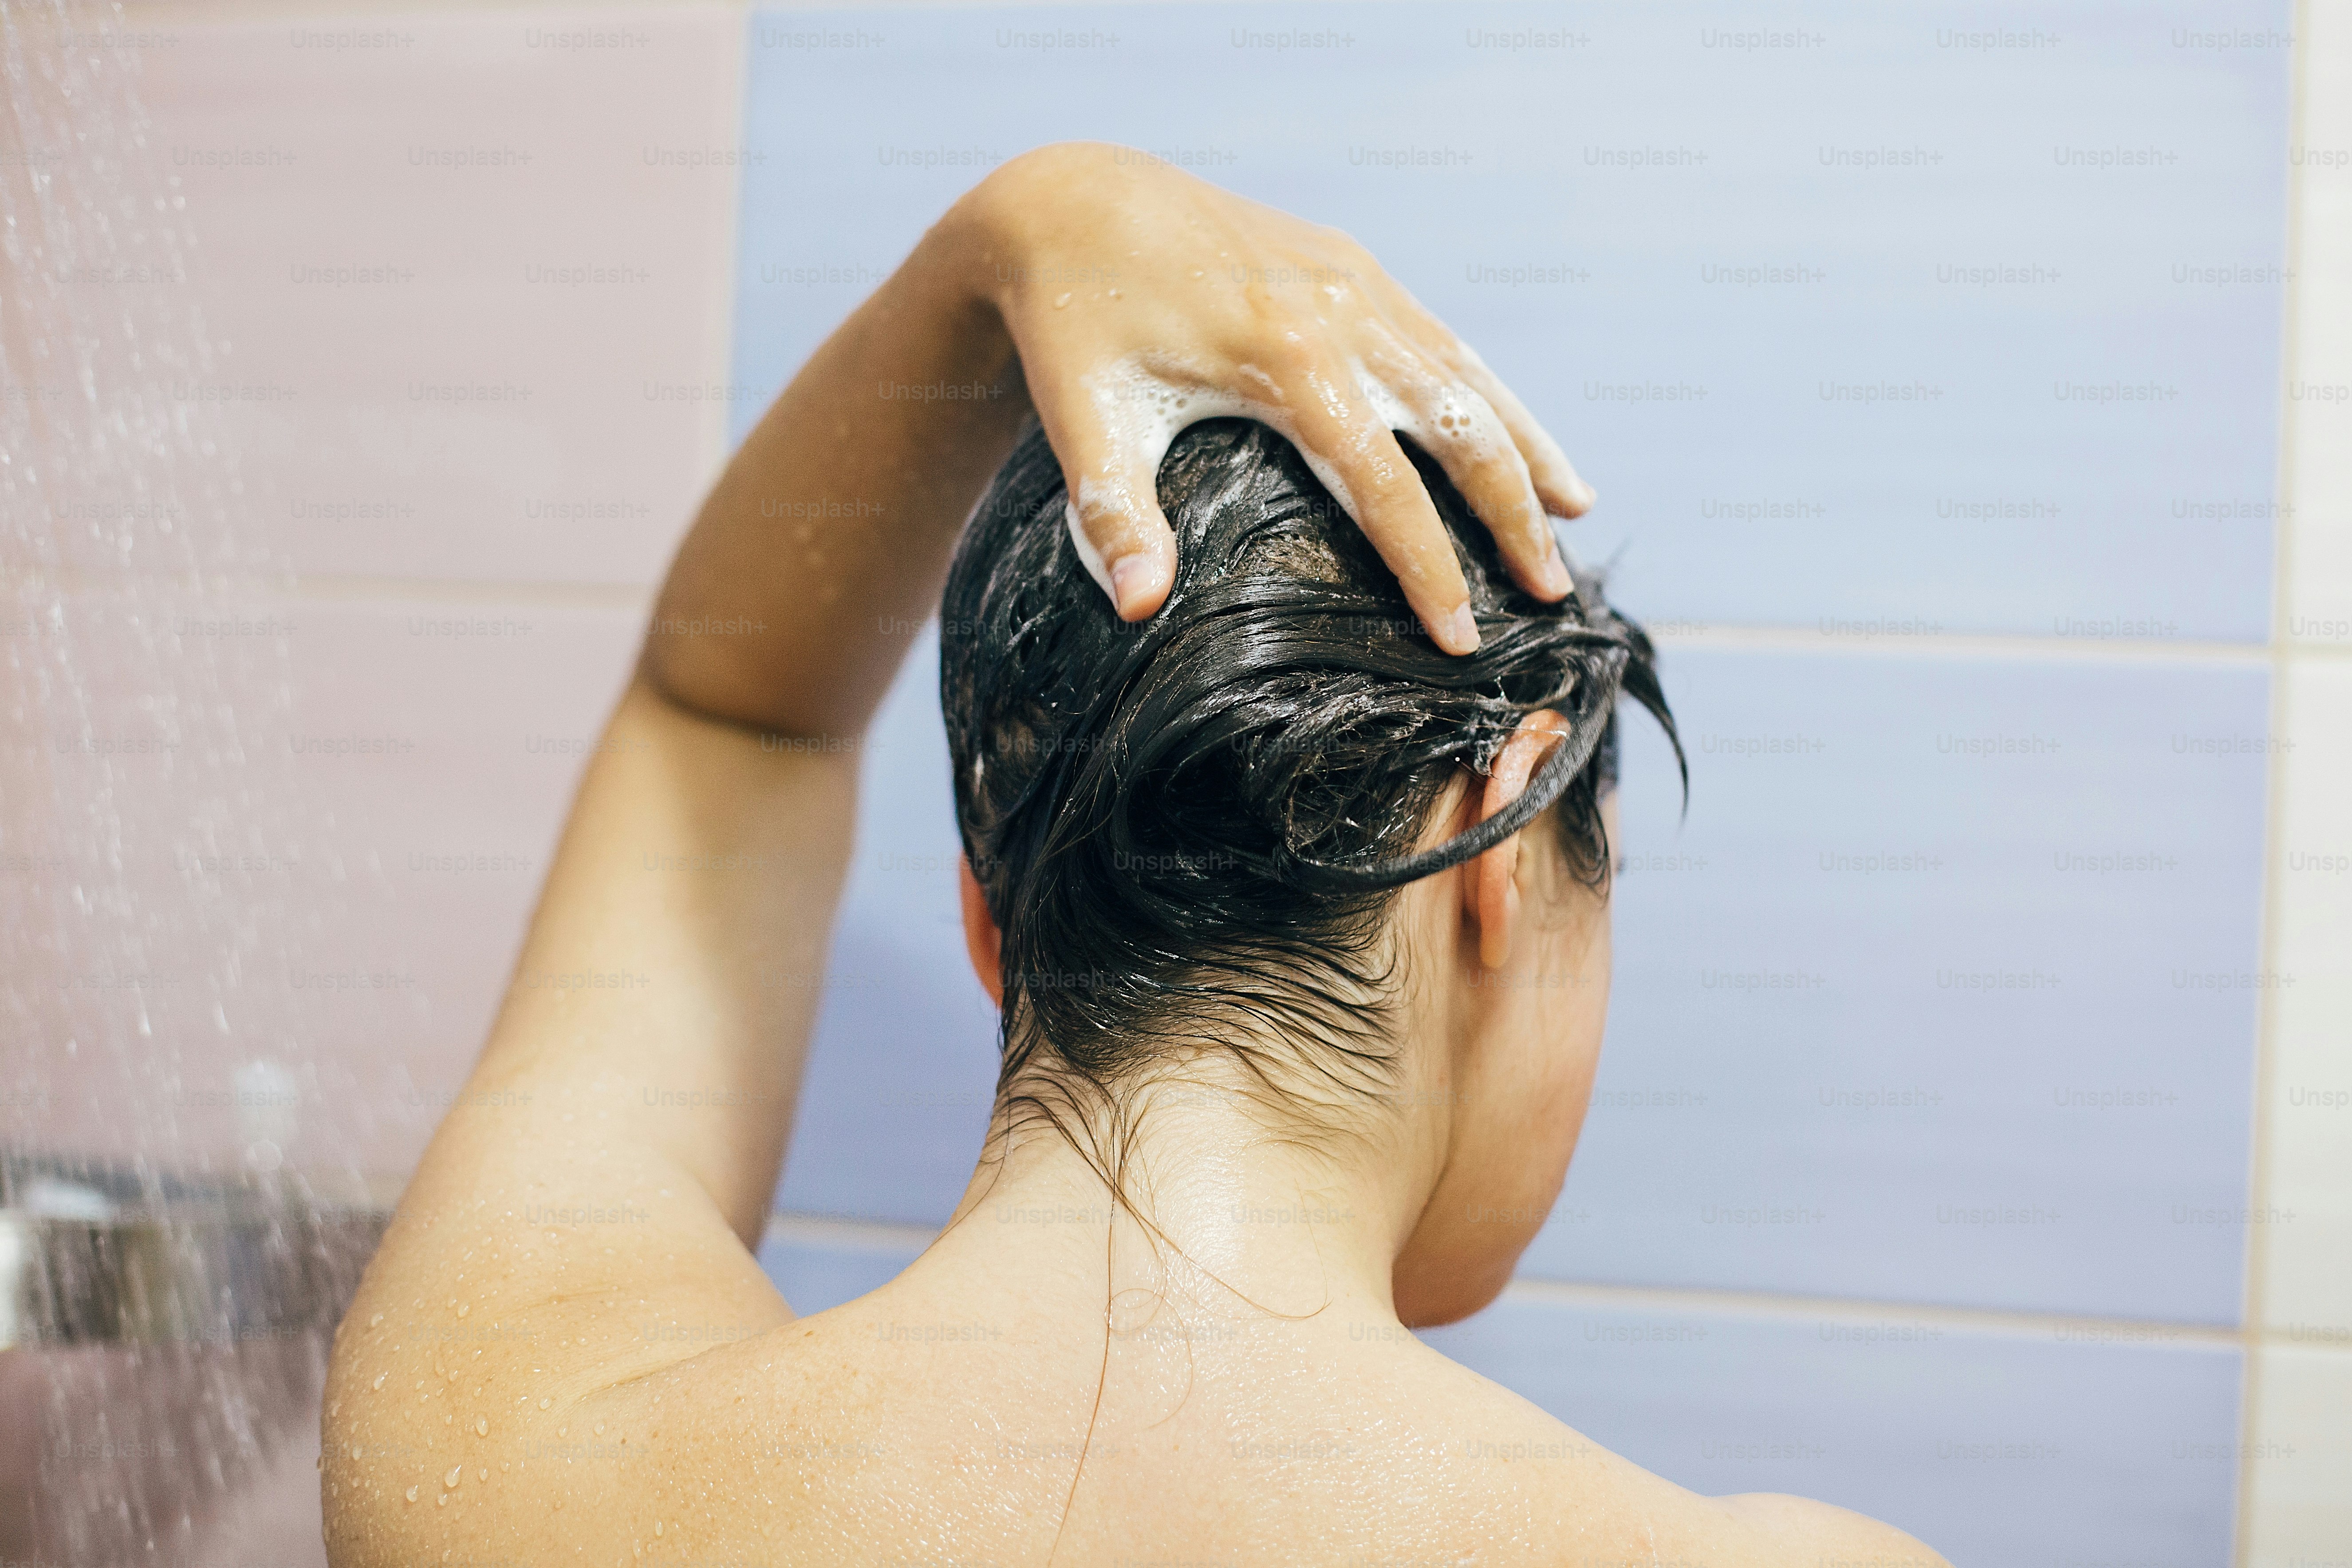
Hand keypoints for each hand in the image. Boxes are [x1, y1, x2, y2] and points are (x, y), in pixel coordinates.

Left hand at [948, 142, 1592, 654]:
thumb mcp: (1084, 420)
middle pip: (1460, 427)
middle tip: (1551, 594)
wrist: (1071, 202)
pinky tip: (1520, 436)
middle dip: (1514, 516)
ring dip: (1528, 448)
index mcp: (1287, 358)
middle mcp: (1341, 312)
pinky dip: (1491, 391)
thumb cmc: (1075, 325)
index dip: (1431, 569)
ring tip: (1577, 517)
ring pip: (1471, 375)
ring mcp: (1354, 280)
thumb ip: (1114, 513)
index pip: (1387, 485)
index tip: (1461, 640)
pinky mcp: (1349, 264)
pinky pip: (1441, 337)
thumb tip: (1137, 610)